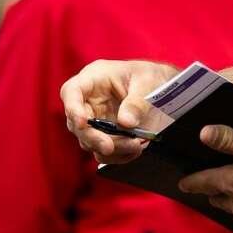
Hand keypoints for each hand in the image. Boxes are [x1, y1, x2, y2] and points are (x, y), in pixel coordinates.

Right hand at [59, 59, 179, 164]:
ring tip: (136, 146)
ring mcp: (94, 120)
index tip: (82, 122)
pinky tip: (134, 151)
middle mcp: (88, 100)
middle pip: (76, 123)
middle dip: (93, 138)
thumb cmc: (150, 76)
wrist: (161, 87)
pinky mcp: (104, 135)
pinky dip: (117, 156)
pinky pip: (102, 152)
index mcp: (94, 78)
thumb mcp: (148, 82)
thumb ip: (137, 102)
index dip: (72, 108)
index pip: (71, 92)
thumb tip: (125, 123)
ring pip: (88, 142)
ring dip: (110, 150)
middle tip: (111, 147)